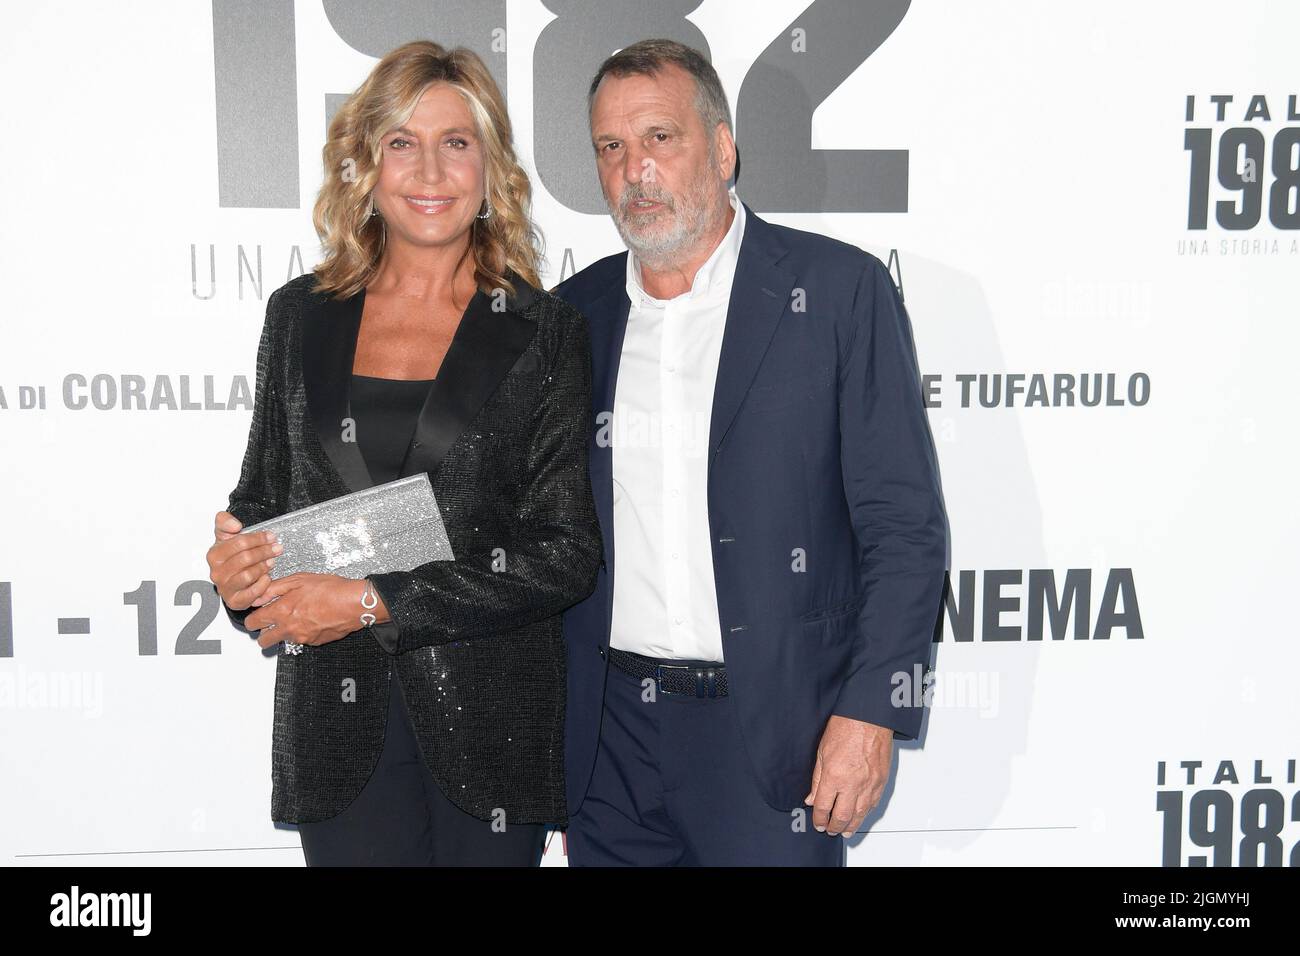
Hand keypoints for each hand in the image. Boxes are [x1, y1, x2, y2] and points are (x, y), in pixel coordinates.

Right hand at [207, 511, 280, 610]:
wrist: (232, 578)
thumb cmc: (231, 556)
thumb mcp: (225, 535)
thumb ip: (224, 522)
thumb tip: (234, 525)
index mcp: (214, 555)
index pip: (239, 543)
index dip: (258, 538)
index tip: (270, 536)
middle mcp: (217, 573)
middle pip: (245, 558)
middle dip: (264, 551)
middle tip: (277, 548)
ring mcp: (225, 588)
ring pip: (248, 575)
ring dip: (263, 567)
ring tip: (272, 561)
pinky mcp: (235, 601)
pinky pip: (251, 593)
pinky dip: (262, 585)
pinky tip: (267, 577)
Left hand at [244, 573, 369, 649]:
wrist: (354, 603)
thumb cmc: (331, 589)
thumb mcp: (299, 579)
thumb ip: (274, 588)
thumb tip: (258, 596)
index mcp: (282, 611)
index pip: (253, 623)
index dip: (252, 619)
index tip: (256, 615)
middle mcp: (289, 628)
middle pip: (263, 641)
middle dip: (263, 632)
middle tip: (270, 622)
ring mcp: (302, 638)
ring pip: (282, 642)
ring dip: (282, 633)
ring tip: (294, 619)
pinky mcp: (314, 643)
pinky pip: (300, 641)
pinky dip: (302, 632)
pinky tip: (311, 619)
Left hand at [804, 715, 893, 837]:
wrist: (869, 717)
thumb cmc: (846, 727)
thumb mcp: (822, 752)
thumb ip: (817, 779)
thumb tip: (812, 798)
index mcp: (834, 776)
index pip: (823, 807)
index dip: (819, 819)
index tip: (817, 823)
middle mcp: (853, 784)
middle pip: (842, 817)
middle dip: (834, 827)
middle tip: (829, 830)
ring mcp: (869, 784)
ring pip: (860, 814)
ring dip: (851, 826)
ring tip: (844, 831)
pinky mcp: (881, 781)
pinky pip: (873, 804)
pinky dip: (865, 814)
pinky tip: (860, 816)